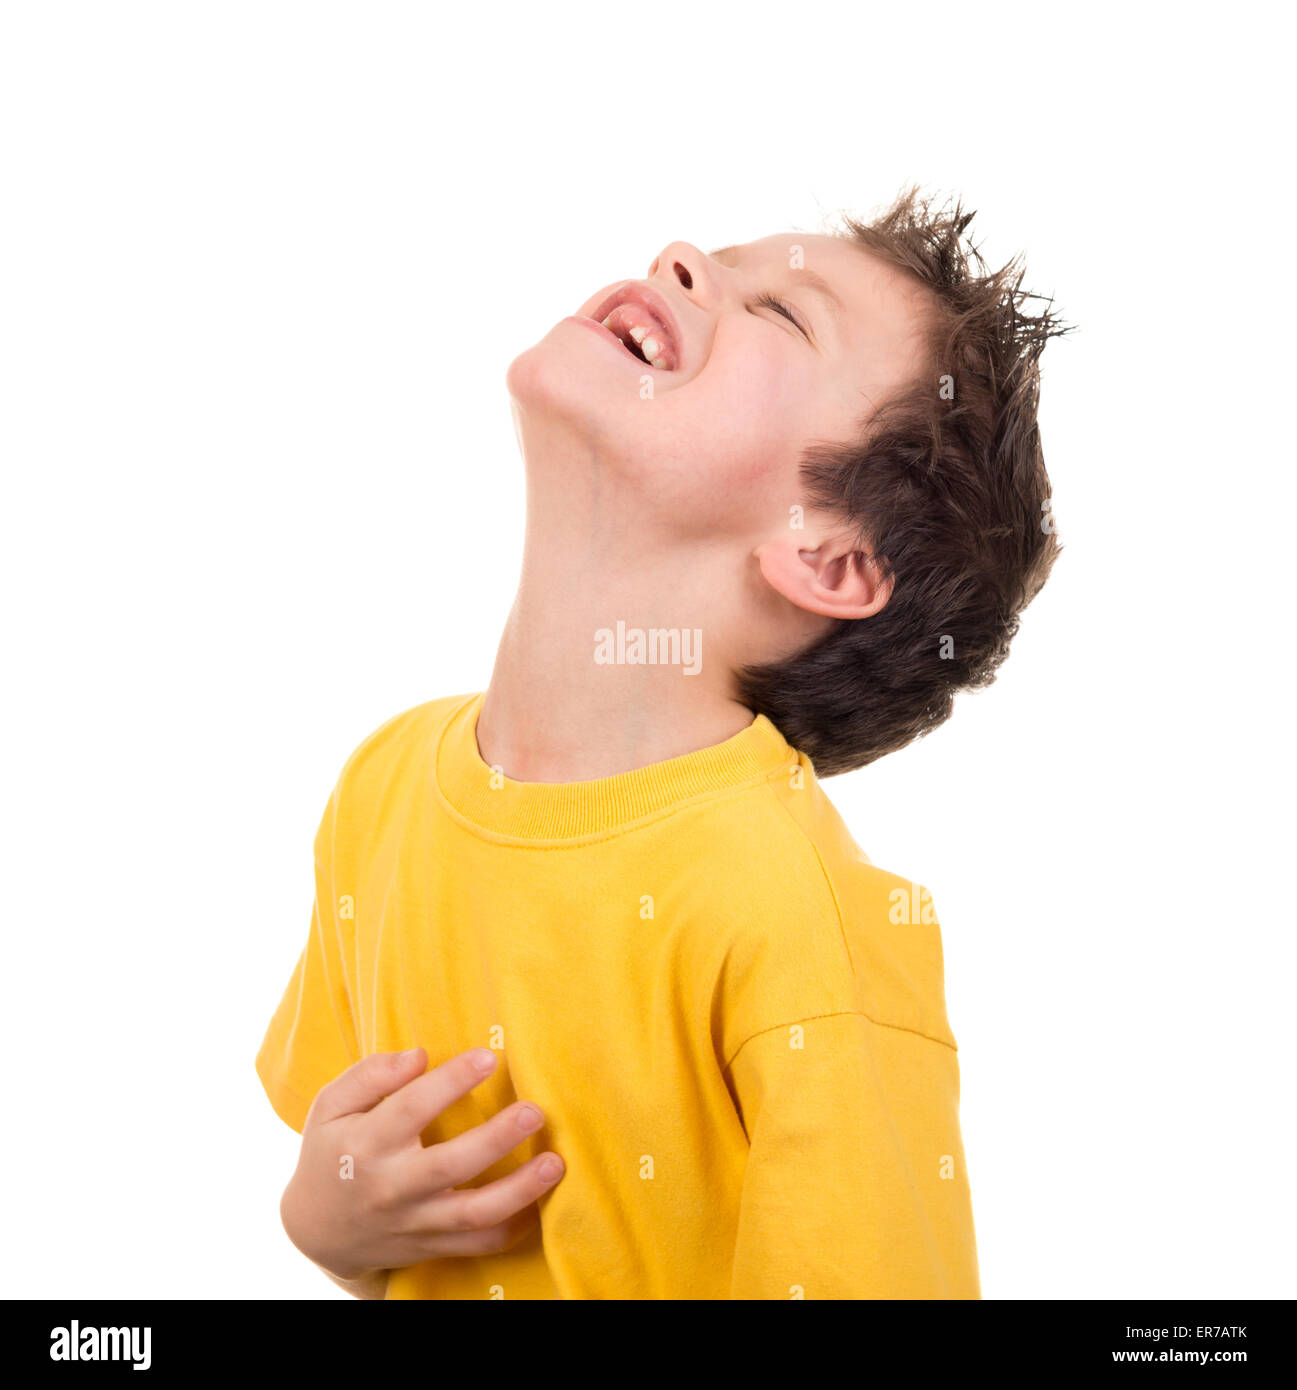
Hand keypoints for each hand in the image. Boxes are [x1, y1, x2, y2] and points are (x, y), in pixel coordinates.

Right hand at [279, 1046, 563, 1281]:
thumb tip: (419, 1056)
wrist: (317, 1229)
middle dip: (497, 1139)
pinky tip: (539, 1202)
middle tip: (534, 1111)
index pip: (412, 1108)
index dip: (451, 1081)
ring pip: (472, 1213)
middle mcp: (392, 1186)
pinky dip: (511, 1228)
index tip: (488, 1057)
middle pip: (450, 1165)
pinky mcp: (430, 1246)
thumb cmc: (332, 1152)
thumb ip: (370, 1075)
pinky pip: (478, 1244)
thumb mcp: (330, 1106)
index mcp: (366, 1144)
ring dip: (519, 1190)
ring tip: (555, 1163)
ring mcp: (414, 1221)